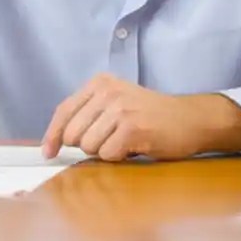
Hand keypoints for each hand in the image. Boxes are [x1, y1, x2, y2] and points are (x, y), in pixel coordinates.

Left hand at [41, 74, 240, 161]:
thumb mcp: (117, 103)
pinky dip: (120, 157)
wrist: (192, 119)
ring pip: (89, 146)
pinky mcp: (132, 126)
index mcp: (100, 83)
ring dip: (106, 151)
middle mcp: (107, 91)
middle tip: (111, 141)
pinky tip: (135, 146)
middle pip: (73, 133)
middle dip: (88, 145)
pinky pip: (108, 154)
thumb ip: (89, 114)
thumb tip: (58, 140)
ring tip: (126, 141)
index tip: (48, 151)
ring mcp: (120, 108)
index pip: (64, 110)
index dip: (53, 134)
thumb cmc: (152, 115)